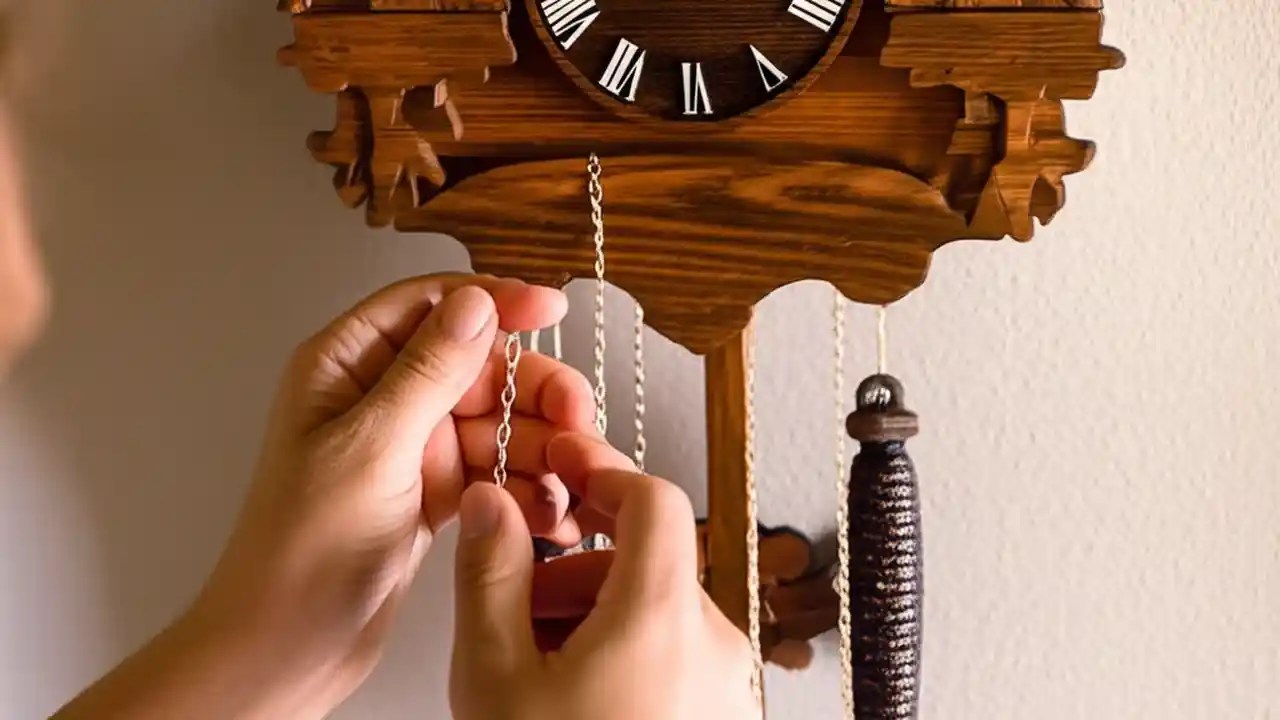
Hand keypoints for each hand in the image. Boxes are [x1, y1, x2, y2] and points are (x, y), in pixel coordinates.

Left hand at [55, 274, 594, 719]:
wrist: (288, 647)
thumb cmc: (300, 548)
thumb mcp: (371, 447)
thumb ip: (427, 371)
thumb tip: (474, 303)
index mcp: (345, 366)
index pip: (428, 306)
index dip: (494, 300)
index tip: (551, 309)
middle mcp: (377, 398)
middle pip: (475, 366)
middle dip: (530, 390)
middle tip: (575, 417)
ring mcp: (406, 447)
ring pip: (492, 422)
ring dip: (536, 446)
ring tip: (570, 478)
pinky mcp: (429, 492)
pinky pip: (491, 471)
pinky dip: (523, 487)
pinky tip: (551, 510)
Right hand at [450, 432, 759, 719]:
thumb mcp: (493, 676)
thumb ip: (490, 575)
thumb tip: (492, 504)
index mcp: (664, 620)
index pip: (654, 499)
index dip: (601, 472)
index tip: (561, 467)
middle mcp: (715, 648)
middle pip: (649, 558)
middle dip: (575, 565)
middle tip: (518, 601)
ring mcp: (727, 688)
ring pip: (659, 609)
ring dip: (596, 613)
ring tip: (537, 663)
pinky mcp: (722, 716)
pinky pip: (677, 656)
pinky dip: (626, 653)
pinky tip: (574, 691)